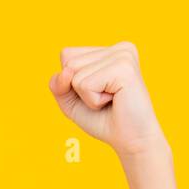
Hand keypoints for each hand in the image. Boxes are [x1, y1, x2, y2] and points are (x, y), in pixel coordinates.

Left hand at [47, 42, 166, 158]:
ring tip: (110, 100)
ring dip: (86, 97)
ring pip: (75, 74)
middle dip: (78, 90)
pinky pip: (85, 84)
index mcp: (109, 50)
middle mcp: (120, 48)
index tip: (96, 93)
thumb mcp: (71, 101)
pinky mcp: (124, 67)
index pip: (67, 55)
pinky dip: (92, 101)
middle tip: (104, 100)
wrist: (131, 140)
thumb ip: (58, 84)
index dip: (70, 82)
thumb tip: (66, 71)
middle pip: (68, 63)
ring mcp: (123, 54)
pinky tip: (114, 100)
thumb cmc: (103, 120)